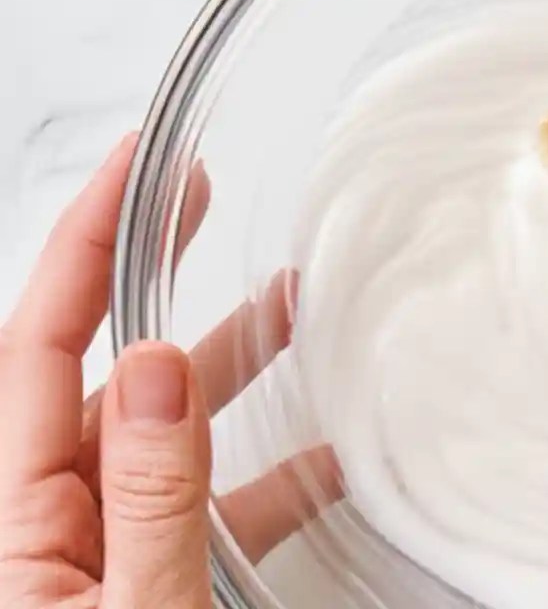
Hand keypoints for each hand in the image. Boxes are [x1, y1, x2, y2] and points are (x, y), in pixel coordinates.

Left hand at [0, 134, 342, 608]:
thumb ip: (153, 499)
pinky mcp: (155, 580)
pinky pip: (210, 504)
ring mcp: (103, 550)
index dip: (85, 245)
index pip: (38, 349)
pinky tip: (330, 456)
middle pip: (98, 367)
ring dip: (227, 364)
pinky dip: (271, 473)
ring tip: (288, 305)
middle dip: (145, 268)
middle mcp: (48, 522)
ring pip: (164, 429)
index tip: (134, 167)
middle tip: (193, 193)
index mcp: (15, 524)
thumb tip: (157, 371)